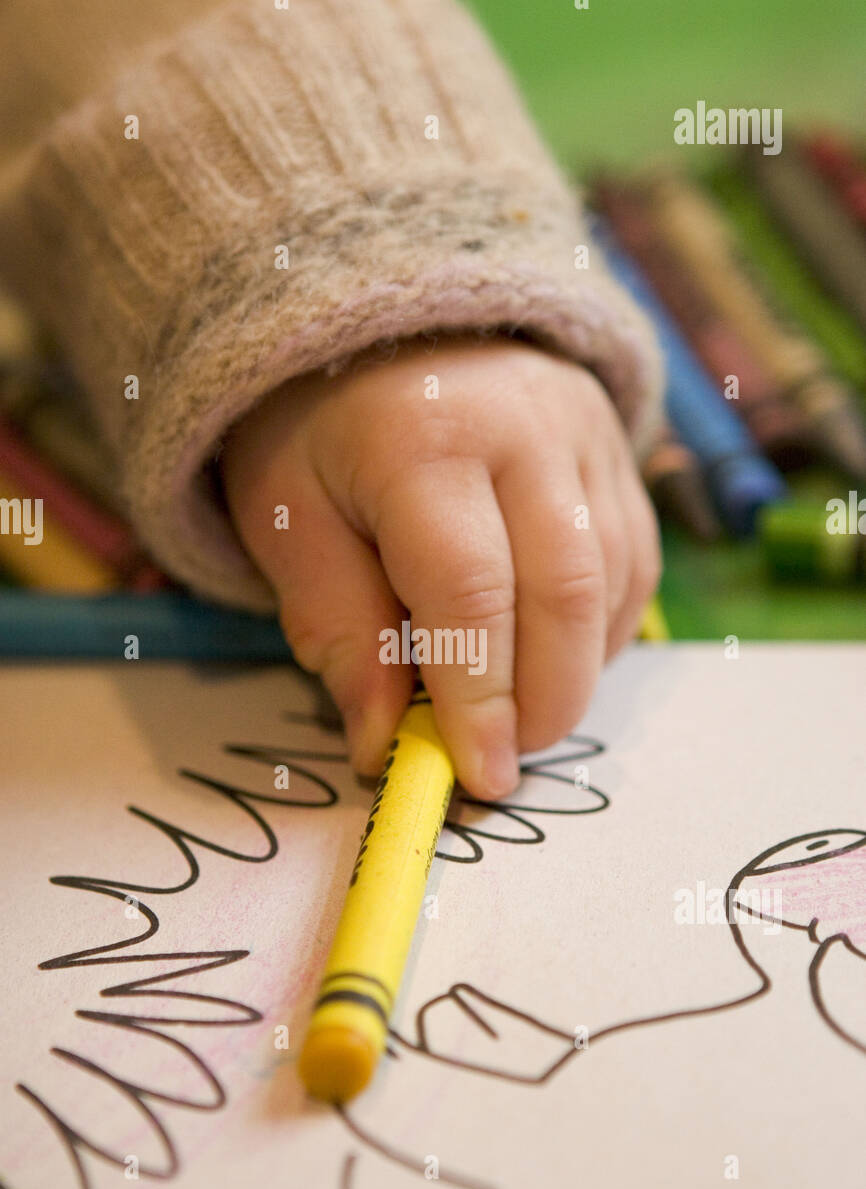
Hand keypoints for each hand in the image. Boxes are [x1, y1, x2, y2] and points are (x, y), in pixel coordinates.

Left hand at [221, 335, 660, 799]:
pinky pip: (632, 561)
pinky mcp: (618, 452)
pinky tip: (552, 657)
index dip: (479, 697)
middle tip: (503, 762)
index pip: (469, 589)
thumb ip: (335, 628)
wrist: (388, 320)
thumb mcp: (289, 521)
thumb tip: (381, 744)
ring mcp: (585, 433)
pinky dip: (598, 631)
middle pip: (563, 590)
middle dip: (541, 700)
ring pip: (611, 582)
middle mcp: (523, 426)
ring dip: (574, 672)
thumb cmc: (319, 431)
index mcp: (421, 439)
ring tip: (519, 712)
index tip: (478, 776)